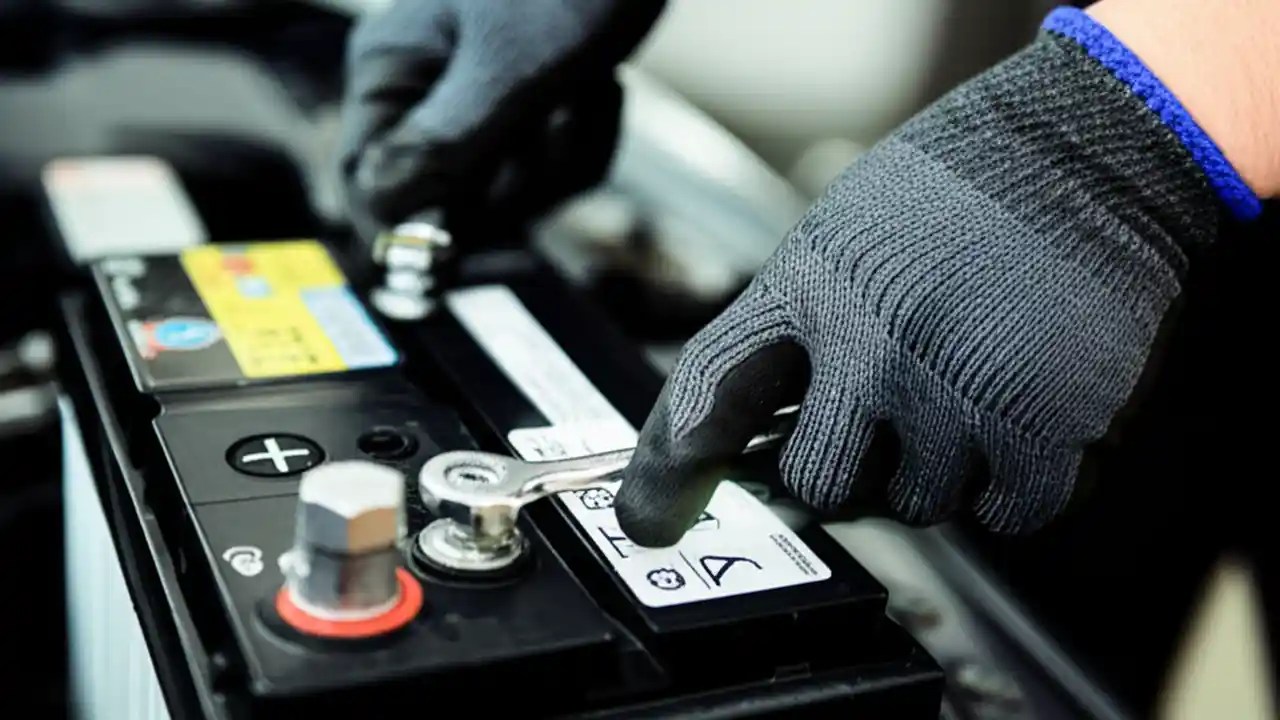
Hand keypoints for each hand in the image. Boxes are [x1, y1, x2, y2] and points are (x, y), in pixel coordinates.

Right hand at [338, 0, 664, 240]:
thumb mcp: (509, 67)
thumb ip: (445, 143)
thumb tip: (385, 210)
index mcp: (393, 70)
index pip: (365, 183)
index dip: (408, 225)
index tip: (455, 241)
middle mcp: (425, 92)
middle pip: (447, 203)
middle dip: (515, 181)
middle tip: (551, 119)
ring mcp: (478, 106)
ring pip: (508, 194)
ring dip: (562, 159)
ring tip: (583, 92)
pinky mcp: (527, 114)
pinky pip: (550, 172)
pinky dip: (586, 142)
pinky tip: (599, 93)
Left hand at [614, 25, 1223, 546]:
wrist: (1086, 152)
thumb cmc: (955, 192)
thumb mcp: (837, 237)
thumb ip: (791, 330)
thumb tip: (743, 431)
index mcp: (808, 289)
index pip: (706, 399)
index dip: (667, 473)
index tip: (651, 520)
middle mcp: (871, 347)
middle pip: (818, 485)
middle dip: (845, 469)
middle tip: (883, 419)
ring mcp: (956, 391)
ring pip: (917, 505)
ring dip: (937, 469)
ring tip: (966, 384)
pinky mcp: (1044, 426)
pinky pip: (1004, 514)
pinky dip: (1009, 484)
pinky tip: (1012, 415)